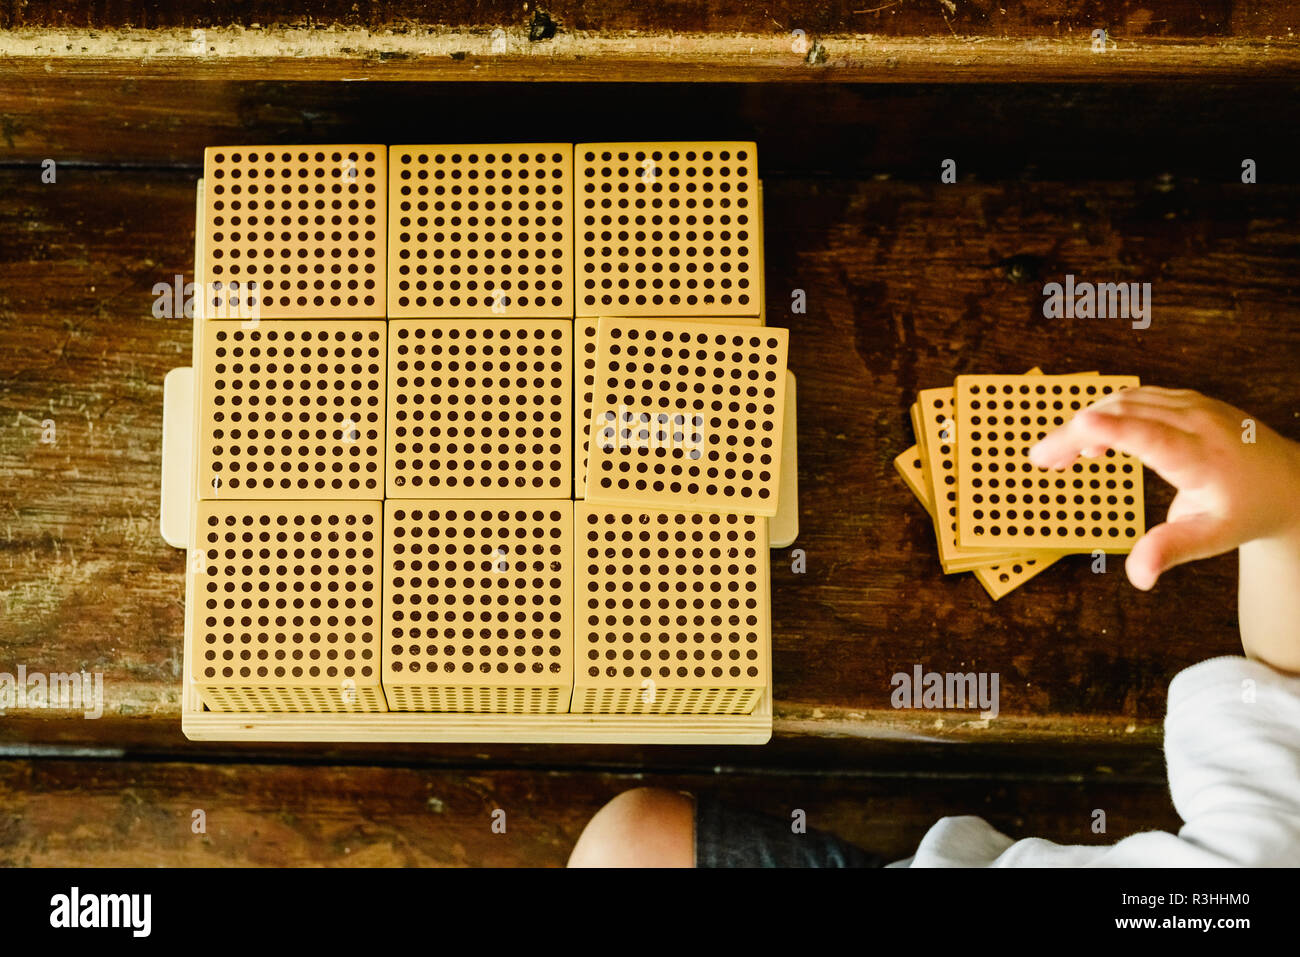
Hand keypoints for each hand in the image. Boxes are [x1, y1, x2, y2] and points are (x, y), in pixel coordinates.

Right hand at [1029, 387, 1299, 589]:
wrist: (1285, 481)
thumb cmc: (1245, 511)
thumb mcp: (1211, 538)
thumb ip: (1170, 551)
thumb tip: (1137, 578)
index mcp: (1203, 459)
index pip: (1154, 438)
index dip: (1114, 432)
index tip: (1080, 427)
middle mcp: (1198, 423)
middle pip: (1125, 415)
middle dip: (1076, 434)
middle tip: (1040, 460)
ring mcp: (1192, 406)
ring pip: (1125, 401)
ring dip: (1086, 423)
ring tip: (1056, 455)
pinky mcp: (1184, 400)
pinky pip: (1135, 399)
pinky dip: (1105, 415)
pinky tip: (1090, 441)